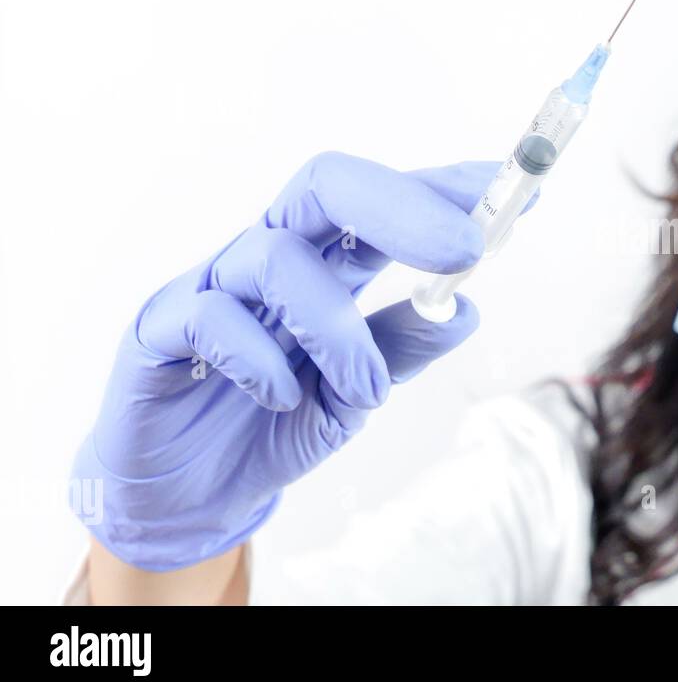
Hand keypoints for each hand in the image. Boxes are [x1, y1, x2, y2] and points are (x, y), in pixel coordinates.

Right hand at [71, 152, 493, 570]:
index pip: (386, 199)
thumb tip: (467, 308)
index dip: (445, 188)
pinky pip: (210, 317)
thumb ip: (403, 347)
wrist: (191, 495)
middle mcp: (271, 254)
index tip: (514, 187)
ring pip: (276, 256)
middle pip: (327, 187)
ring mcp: (213, 285)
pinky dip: (259, 357)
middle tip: (466, 249)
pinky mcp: (159, 329)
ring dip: (339, 326)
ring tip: (367, 389)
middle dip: (404, 206)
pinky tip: (283, 396)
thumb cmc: (276, 423)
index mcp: (326, 261)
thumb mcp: (355, 392)